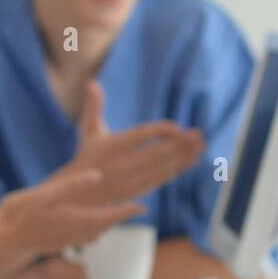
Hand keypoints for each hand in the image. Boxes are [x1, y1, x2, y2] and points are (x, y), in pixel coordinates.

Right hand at [0, 169, 142, 256]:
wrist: (1, 239)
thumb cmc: (20, 213)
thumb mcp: (46, 193)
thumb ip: (73, 184)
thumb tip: (99, 176)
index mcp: (77, 219)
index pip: (111, 216)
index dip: (128, 211)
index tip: (143, 207)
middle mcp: (76, 234)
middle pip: (106, 226)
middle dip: (120, 217)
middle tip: (133, 208)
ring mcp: (67, 241)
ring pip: (95, 234)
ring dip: (107, 225)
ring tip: (114, 214)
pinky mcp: (58, 244)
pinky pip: (83, 239)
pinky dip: (92, 231)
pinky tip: (88, 226)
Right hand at [61, 80, 205, 206]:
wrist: (77, 195)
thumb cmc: (86, 157)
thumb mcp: (87, 132)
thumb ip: (93, 107)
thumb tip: (92, 82)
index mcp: (110, 146)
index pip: (140, 136)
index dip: (160, 131)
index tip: (177, 126)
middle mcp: (120, 165)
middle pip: (155, 153)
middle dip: (179, 144)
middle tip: (198, 134)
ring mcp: (129, 181)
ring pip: (161, 168)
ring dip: (183, 157)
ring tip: (200, 145)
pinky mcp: (136, 192)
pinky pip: (161, 179)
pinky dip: (178, 169)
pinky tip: (192, 159)